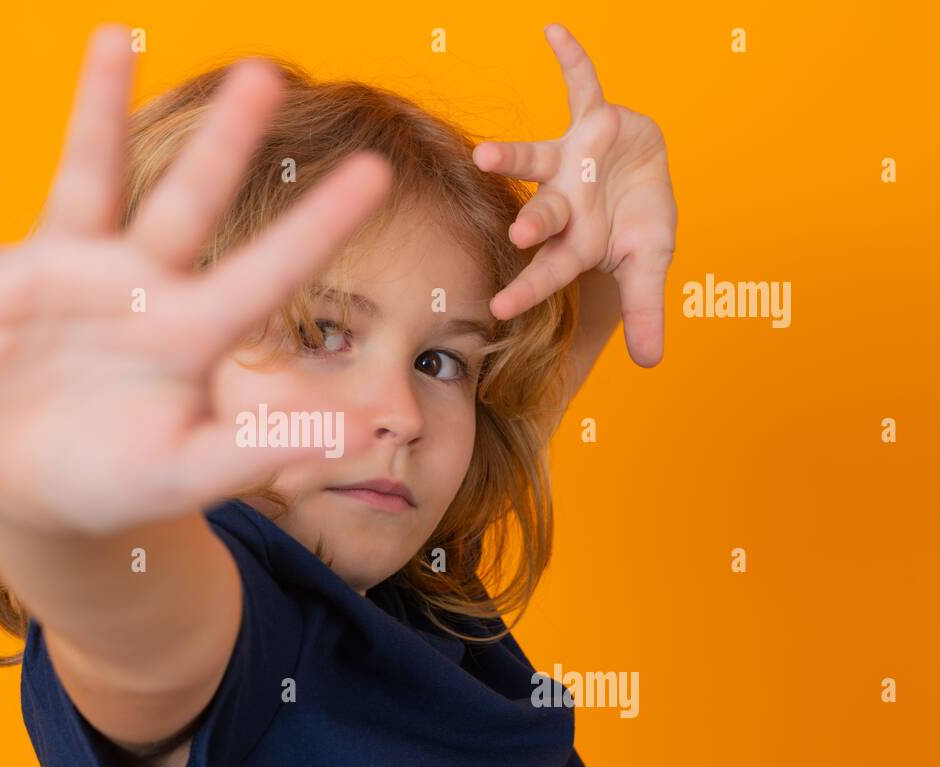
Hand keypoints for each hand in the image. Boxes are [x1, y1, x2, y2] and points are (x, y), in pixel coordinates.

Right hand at [0, 22, 392, 535]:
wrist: (38, 484)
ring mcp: (64, 278)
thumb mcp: (189, 469)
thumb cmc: (121, 474)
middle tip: (264, 74)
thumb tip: (351, 431)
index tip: (378, 172)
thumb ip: (258, 448)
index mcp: (191, 328)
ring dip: (98, 115)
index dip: (319, 226)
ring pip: (85, 182)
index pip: (268, 272)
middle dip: (222, 142)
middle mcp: (137, 283)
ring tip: (116, 37)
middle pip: (187, 201)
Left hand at [472, 22, 677, 366]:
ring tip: (484, 153)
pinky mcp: (590, 120)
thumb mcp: (649, 265)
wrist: (644, 174)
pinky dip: (573, 58)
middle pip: (545, 216)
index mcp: (577, 242)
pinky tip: (554, 31)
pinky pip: (583, 84)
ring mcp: (572, 161)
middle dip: (535, 223)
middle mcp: (565, 203)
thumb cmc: (637, 223)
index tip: (498, 310)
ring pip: (536, 158)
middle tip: (520, 233)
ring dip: (512, 156)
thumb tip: (651, 363)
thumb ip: (645, 308)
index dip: (528, 288)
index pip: (549, 270)